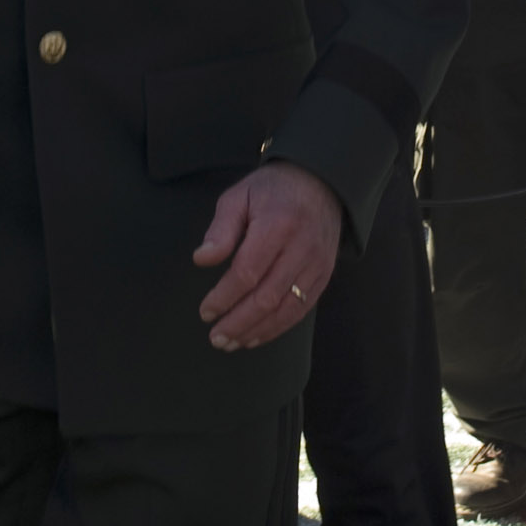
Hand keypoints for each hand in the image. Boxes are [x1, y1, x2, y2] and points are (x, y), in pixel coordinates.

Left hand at [193, 161, 339, 349]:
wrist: (320, 182)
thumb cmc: (272, 190)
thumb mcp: (239, 196)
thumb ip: (221, 229)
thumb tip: (201, 259)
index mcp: (276, 225)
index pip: (247, 272)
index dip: (225, 297)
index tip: (206, 311)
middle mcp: (300, 248)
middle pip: (267, 297)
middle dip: (238, 322)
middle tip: (216, 338)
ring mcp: (316, 264)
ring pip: (286, 309)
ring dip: (257, 331)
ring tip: (232, 343)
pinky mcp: (324, 275)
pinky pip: (301, 309)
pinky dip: (278, 327)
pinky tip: (257, 335)